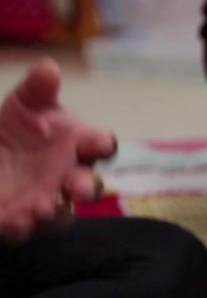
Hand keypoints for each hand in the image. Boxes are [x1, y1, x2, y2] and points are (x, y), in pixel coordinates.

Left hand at [0, 58, 115, 243]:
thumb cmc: (18, 131)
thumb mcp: (24, 106)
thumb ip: (37, 89)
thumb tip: (48, 67)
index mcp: (78, 145)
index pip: (100, 144)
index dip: (102, 144)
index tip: (99, 143)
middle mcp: (70, 176)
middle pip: (89, 184)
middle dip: (87, 186)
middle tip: (79, 188)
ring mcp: (49, 200)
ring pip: (62, 214)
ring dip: (56, 212)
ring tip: (43, 207)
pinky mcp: (23, 220)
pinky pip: (26, 229)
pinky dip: (21, 227)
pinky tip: (13, 220)